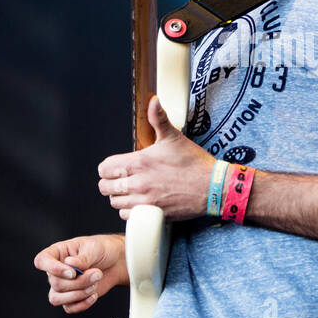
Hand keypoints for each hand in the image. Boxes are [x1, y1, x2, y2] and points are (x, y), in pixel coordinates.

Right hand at [33, 234, 125, 313]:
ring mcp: (63, 285)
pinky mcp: (71, 297)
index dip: (53, 269)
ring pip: (57, 298)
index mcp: (57, 253)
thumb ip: (82, 258)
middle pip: (55, 283)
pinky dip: (82, 304)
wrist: (116, 262)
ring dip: (78, 294)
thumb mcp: (94, 248)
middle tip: (96, 274)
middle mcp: (56, 270)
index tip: (73, 272)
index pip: (42, 261)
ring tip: (94, 285)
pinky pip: (68, 307)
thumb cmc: (102, 249)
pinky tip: (93, 295)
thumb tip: (70, 264)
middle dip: (79, 282)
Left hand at [97, 94, 213, 220]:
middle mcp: (138, 183)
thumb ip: (158, 118)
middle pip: (105, 187)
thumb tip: (153, 100)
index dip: (107, 168)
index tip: (115, 167)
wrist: (213, 187)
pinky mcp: (152, 214)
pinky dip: (130, 211)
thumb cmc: (194, 162)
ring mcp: (144, 201)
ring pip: (115, 203)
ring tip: (130, 190)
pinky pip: (128, 217)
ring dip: (119, 197)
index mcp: (139, 162)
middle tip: (121, 179)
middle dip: (110, 182)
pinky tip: (138, 203)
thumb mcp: (174, 137)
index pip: (104, 169)